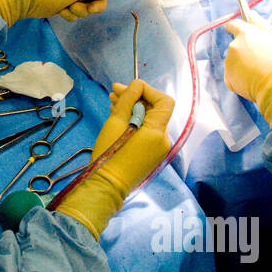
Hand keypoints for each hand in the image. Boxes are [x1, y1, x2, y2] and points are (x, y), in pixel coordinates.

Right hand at [55, 79, 173, 237]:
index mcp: (157, 131)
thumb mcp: (115, 122)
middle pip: (156, 110)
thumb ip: (128, 100)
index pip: (164, 101)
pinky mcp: (151, 154)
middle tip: (114, 92)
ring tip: (112, 103)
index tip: (129, 87)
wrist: (107, 186)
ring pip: (150, 120)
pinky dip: (135, 122)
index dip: (148, 90)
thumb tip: (136, 85)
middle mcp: (163, 139)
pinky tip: (119, 118)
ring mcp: (159, 148)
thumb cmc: (110, 154)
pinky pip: (147, 132)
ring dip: (134, 109)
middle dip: (137, 98)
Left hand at [223, 18, 271, 129]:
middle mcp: (233, 46)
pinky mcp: (228, 78)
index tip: (238, 30)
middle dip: (244, 49)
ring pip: (233, 60)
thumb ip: (260, 23)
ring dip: (242, 63)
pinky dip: (239, 77)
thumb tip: (250, 14)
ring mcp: (229, 63)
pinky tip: (252, 80)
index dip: (236, 27)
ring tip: (258, 71)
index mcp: (245, 34)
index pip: (233, 25)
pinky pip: (232, 75)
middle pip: (235, 45)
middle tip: (260, 58)